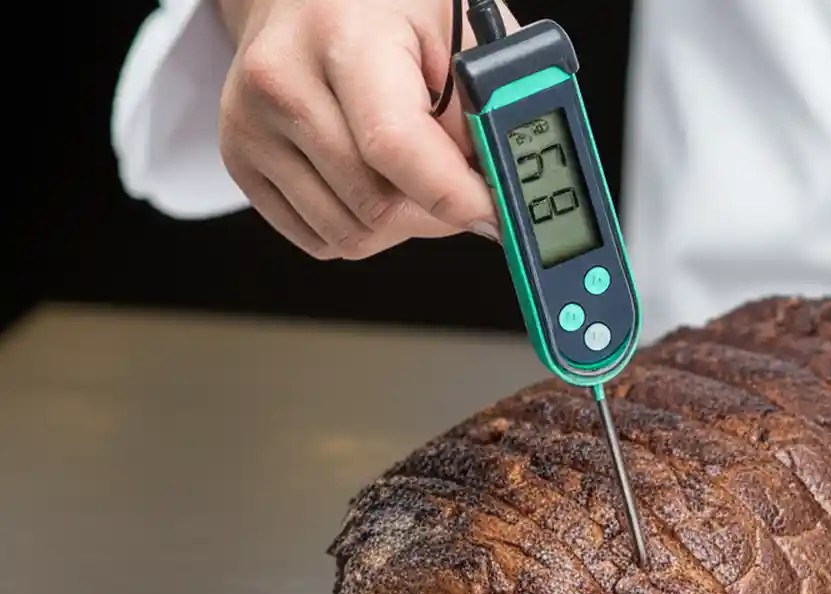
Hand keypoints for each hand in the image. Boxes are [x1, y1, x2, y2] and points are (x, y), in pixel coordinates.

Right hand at [216, 0, 518, 258]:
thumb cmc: (388, 6)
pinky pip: (323, 240)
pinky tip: (376, 179)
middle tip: (465, 184)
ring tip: (415, 171)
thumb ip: (480, 103)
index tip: (495, 213)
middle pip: (377, 204)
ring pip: (351, 235)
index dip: (452, 194)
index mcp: (343, 34)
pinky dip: (365, 227)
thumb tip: (499, 184)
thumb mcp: (455, 27)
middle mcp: (282, 81)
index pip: (393, 143)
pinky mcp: (239, 162)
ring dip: (403, 223)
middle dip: (438, 210)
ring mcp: (250, 126)